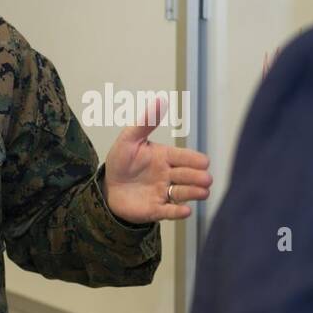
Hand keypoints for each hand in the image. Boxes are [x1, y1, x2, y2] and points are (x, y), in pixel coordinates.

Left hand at [102, 95, 211, 223]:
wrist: (107, 188)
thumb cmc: (120, 161)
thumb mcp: (129, 139)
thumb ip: (146, 122)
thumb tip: (160, 100)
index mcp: (166, 157)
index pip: (186, 157)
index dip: (196, 160)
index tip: (203, 162)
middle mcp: (169, 175)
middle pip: (190, 176)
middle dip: (199, 177)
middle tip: (205, 179)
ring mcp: (164, 193)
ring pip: (184, 193)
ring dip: (194, 192)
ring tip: (203, 192)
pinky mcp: (156, 209)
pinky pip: (170, 212)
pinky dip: (178, 212)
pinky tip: (186, 210)